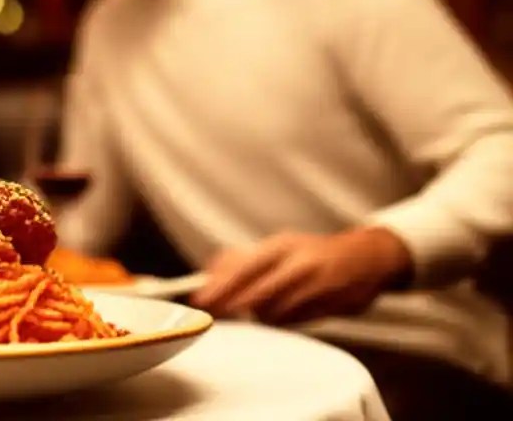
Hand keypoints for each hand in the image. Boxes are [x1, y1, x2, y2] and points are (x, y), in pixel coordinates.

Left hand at [189, 227, 411, 324]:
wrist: (367, 258)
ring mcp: (318, 287)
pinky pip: (296, 321)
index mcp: (283, 247)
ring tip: (264, 305)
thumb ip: (242, 260)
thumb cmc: (311, 253)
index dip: (221, 287)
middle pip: (258, 295)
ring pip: (276, 313)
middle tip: (218, 313)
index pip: (245, 269)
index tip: (201, 301)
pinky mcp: (333, 306)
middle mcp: (300, 265)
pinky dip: (285, 319)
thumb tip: (207, 275)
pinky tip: (288, 309)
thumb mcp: (277, 247)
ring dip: (262, 314)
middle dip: (235, 306)